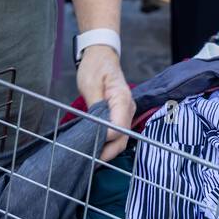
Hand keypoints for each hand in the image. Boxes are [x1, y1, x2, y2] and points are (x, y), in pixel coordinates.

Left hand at [76, 46, 133, 160]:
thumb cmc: (95, 67)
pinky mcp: (121, 115)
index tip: (90, 144)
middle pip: (123, 137)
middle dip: (108, 152)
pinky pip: (117, 133)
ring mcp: (126, 112)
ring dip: (108, 150)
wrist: (101, 56)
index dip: (106, 138)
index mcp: (122, 99)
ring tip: (91, 159)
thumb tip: (98, 129)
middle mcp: (129, 108)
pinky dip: (107, 143)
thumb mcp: (90, 85)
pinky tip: (95, 149)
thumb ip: (96, 108)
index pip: (119, 127)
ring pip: (121, 138)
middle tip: (89, 162)